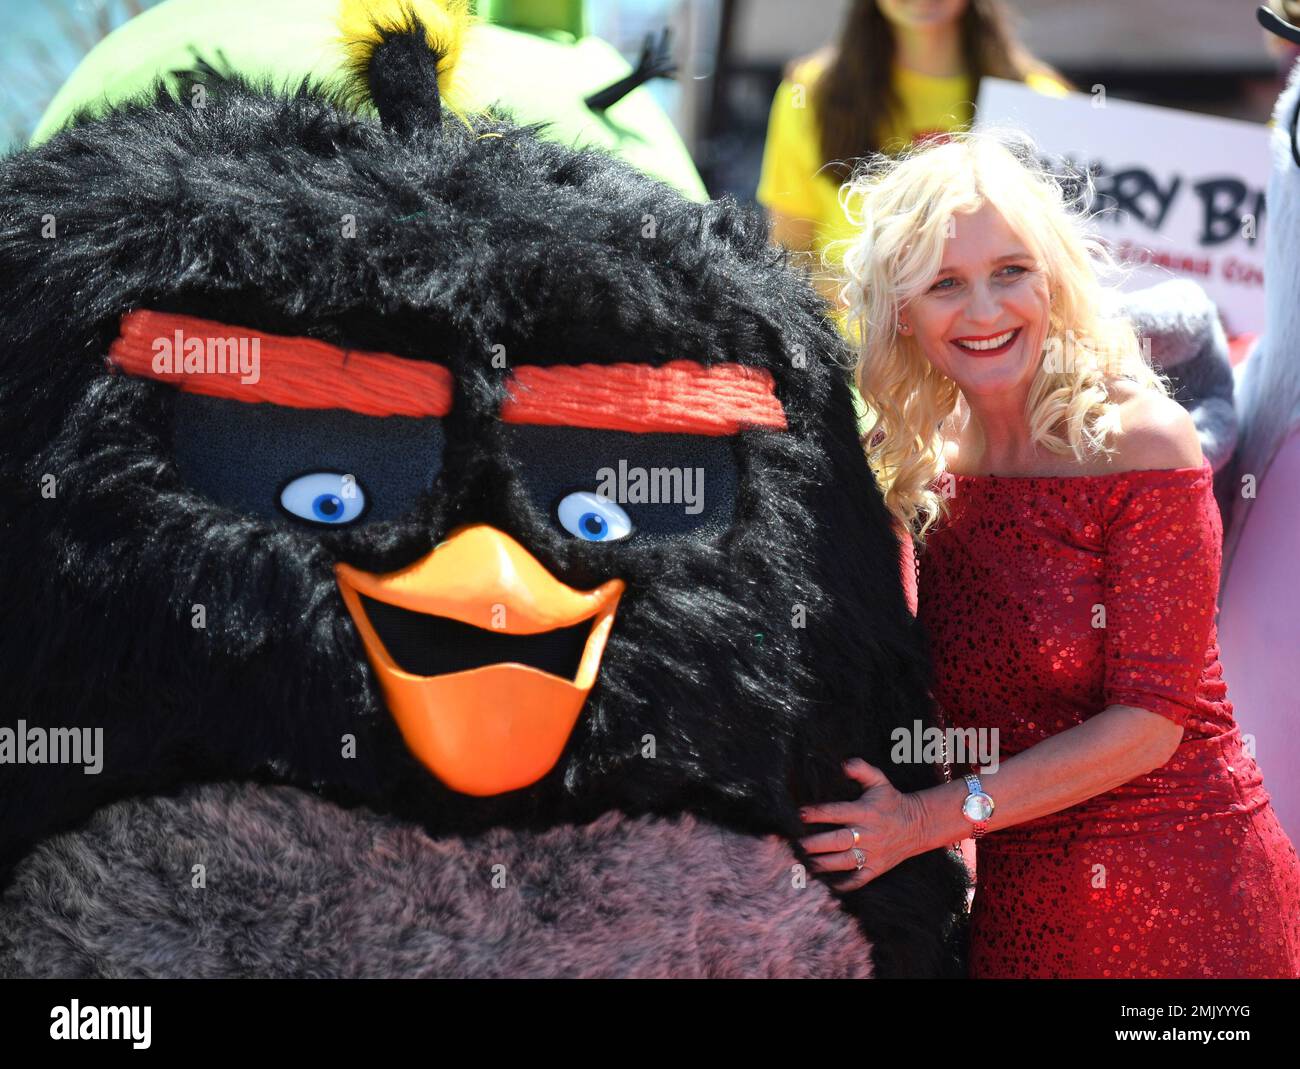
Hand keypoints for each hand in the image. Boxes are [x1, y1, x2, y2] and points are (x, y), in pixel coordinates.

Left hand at [797, 758, 926, 892]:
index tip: (801, 813)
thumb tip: (844, 764)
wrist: (918, 825)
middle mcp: (868, 834)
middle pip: (839, 841)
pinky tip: (827, 884)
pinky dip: (844, 884)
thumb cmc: (891, 802)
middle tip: (798, 844)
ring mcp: (873, 853)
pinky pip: (859, 879)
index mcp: (866, 813)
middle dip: (817, 843)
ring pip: (845, 862)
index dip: (819, 813)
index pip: (838, 813)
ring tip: (806, 863)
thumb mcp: (879, 781)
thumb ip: (862, 770)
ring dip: (824, 863)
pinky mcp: (876, 868)